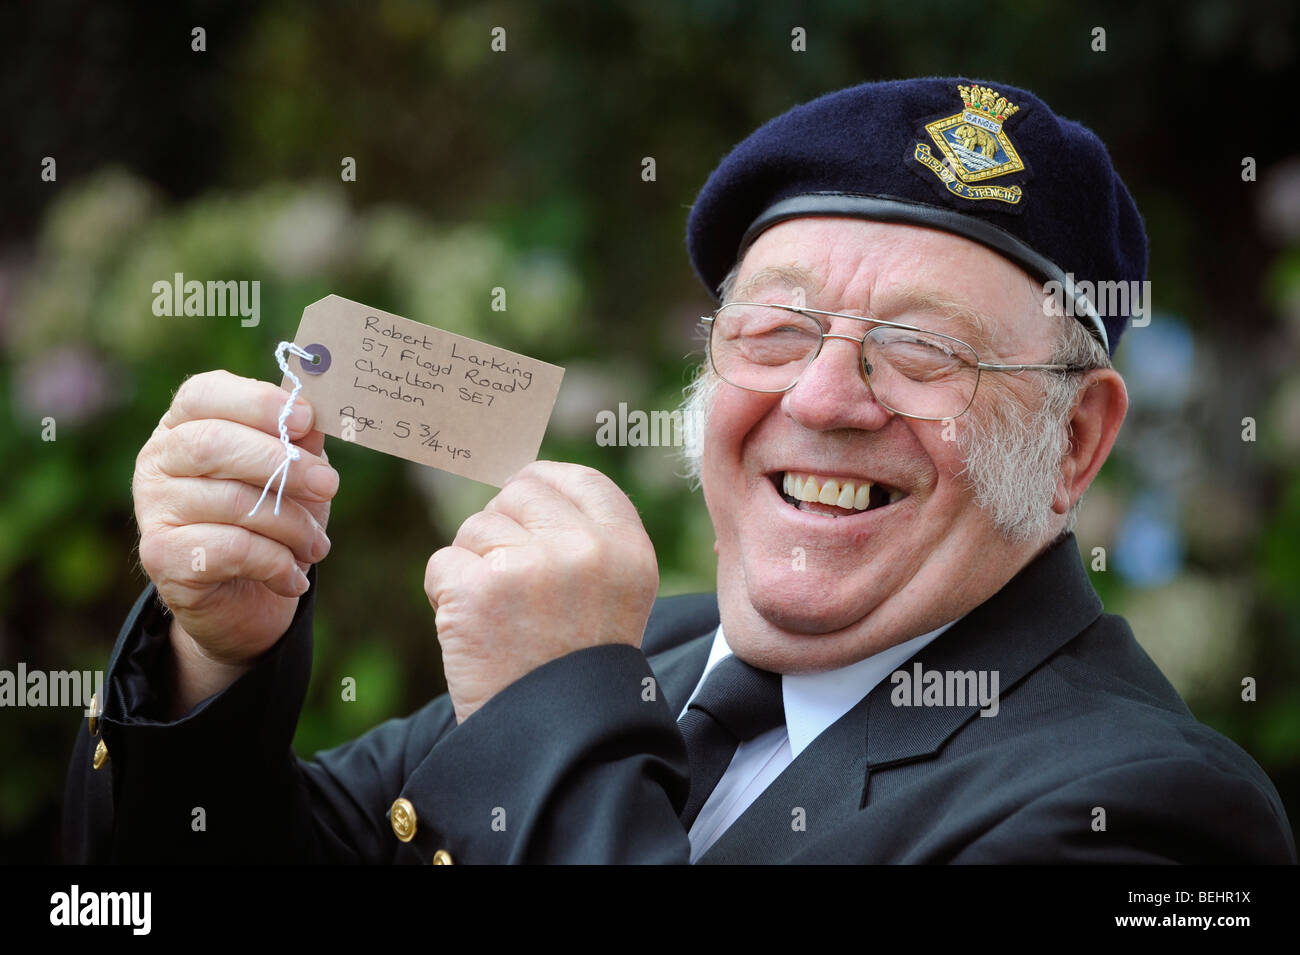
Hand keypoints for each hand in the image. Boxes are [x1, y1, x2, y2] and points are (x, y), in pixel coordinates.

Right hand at [133, 370, 338, 702]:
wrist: (246, 600)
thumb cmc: (272, 519)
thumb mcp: (294, 472)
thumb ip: (300, 439)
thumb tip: (314, 415)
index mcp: (185, 423)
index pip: (204, 394)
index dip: (258, 402)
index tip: (308, 421)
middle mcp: (158, 459)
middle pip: (214, 444)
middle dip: (283, 464)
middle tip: (330, 485)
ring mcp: (152, 507)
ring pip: (231, 502)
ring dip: (291, 525)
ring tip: (318, 545)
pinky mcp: (160, 556)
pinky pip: (228, 549)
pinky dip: (274, 562)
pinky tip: (293, 577)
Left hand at [424, 461, 658, 722]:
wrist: (557, 748)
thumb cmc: (578, 672)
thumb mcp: (616, 596)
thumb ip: (588, 538)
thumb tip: (527, 482)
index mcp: (628, 549)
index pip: (579, 479)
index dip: (542, 482)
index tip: (523, 498)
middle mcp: (586, 550)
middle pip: (519, 495)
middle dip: (501, 529)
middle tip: (508, 583)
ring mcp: (531, 566)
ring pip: (476, 528)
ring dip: (473, 566)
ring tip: (498, 618)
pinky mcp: (478, 589)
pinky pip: (442, 563)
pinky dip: (444, 595)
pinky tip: (470, 631)